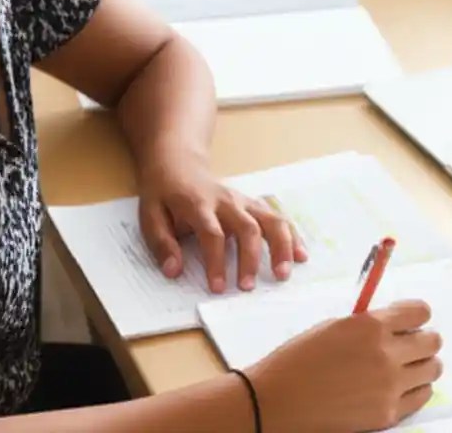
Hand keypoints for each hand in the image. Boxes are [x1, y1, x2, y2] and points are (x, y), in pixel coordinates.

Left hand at [137, 155, 308, 293]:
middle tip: (248, 287)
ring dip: (281, 247)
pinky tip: (301, 255)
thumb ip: (162, 244)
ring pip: (270, 220)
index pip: (212, 234)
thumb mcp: (150, 215)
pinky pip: (277, 218)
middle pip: (248, 228)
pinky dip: (291, 236)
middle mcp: (226, 201)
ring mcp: (243, 201)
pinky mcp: (253, 204)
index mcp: (198, 204)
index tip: (218, 288)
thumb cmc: (164, 193)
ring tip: (284, 273)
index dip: (216, 262)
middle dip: (251, 259)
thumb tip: (173, 271)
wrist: (179, 162)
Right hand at [246, 300, 442, 432]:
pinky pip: (422, 396)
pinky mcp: (388, 413)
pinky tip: (398, 387)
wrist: (278, 401)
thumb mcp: (334, 328)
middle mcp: (387, 354)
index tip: (409, 320)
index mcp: (371, 326)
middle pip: (432, 341)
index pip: (420, 312)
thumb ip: (368, 325)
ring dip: (421, 365)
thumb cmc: (298, 361)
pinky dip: (415, 389)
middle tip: (408, 345)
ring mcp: (390, 386)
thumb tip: (394, 325)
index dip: (416, 315)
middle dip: (422, 340)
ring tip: (403, 367)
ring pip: (432, 369)